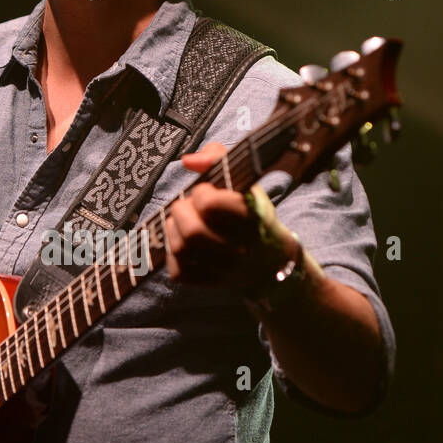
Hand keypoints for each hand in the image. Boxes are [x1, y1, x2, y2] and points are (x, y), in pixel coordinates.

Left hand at [164, 141, 297, 294]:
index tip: (205, 191)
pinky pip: (177, 271)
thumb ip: (218, 159)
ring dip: (173, 229)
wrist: (270, 259)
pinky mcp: (210, 283)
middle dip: (180, 211)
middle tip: (186, 206)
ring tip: (182, 221)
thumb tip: (187, 160)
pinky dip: (172, 254)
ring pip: (181, 249)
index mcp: (252, 218)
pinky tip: (183, 242)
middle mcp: (240, 248)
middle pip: (192, 231)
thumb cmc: (252, 213)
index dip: (201, 193)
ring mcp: (225, 269)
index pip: (209, 204)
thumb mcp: (245, 183)